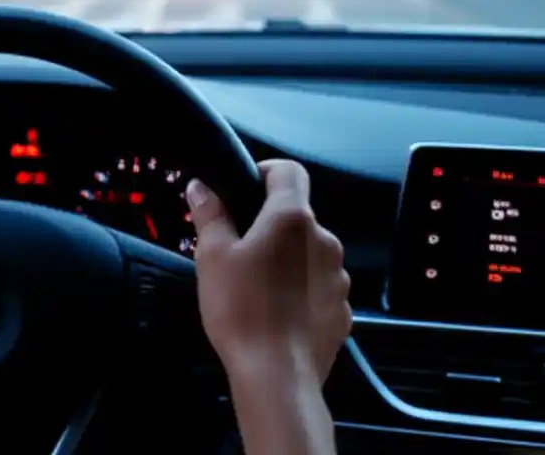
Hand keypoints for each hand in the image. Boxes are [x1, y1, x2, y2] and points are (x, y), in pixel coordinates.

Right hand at [188, 159, 350, 386]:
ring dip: (287, 260)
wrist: (276, 374)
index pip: (289, 171)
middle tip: (237, 249)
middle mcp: (324, 241)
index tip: (246, 187)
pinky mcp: (343, 310)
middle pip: (297, 216)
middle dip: (269, 225)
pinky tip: (275, 310)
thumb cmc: (242, 311)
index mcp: (292, 219)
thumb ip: (209, 215)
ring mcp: (339, 277)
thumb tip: (201, 188)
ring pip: (309, 253)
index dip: (266, 171)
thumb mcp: (212, 257)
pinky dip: (300, 291)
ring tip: (255, 286)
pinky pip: (319, 287)